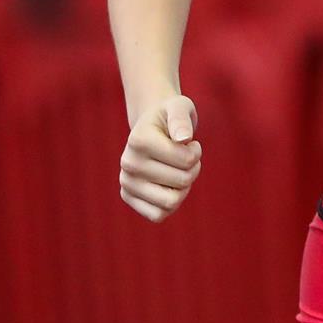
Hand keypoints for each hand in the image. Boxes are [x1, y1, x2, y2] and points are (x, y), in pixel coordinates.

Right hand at [119, 94, 201, 222]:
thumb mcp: (179, 107)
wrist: (151, 127)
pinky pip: (158, 215)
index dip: (196, 152)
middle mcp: (128, 163)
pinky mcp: (128, 197)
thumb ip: (181, 118)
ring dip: (183, 188)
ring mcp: (126, 182)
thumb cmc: (169, 117)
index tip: (188, 142)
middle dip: (192, 169)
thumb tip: (183, 139)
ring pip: (171, 202)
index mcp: (138, 140)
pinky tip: (168, 186)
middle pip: (183, 181)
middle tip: (184, 156)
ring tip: (178, 170)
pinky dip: (171, 203)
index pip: (187, 160)